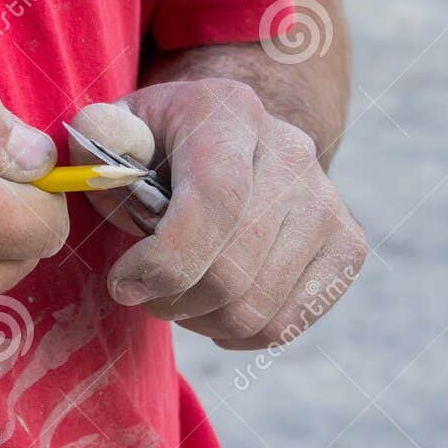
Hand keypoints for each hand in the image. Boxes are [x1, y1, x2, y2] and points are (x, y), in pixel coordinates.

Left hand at [75, 79, 365, 349]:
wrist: (236, 141)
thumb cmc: (160, 146)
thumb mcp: (120, 129)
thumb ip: (100, 135)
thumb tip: (101, 137)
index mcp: (230, 113)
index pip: (215, 202)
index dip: (165, 262)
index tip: (122, 283)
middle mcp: (291, 151)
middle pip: (233, 271)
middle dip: (172, 299)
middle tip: (144, 291)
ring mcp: (327, 200)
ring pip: (258, 310)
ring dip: (202, 320)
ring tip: (179, 295)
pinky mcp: (347, 244)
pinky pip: (288, 324)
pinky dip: (240, 333)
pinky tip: (216, 305)